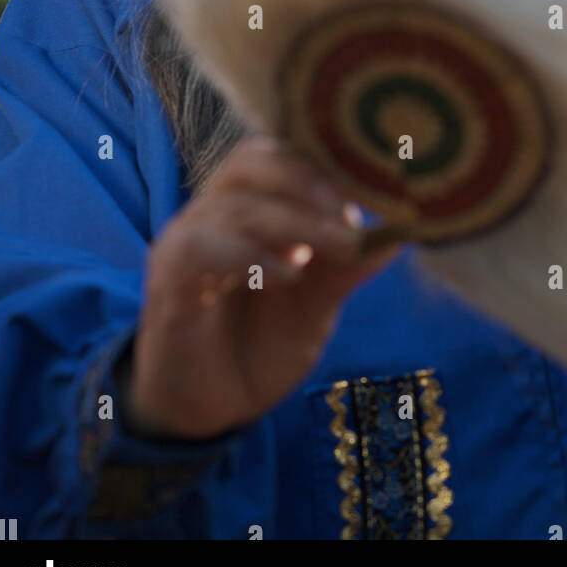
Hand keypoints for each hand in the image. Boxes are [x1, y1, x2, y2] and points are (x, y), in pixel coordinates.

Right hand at [126, 135, 399, 438]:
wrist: (208, 412)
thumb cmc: (258, 347)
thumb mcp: (313, 307)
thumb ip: (344, 269)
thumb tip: (398, 235)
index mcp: (247, 208)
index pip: (277, 154)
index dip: (323, 163)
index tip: (371, 187)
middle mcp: (212, 214)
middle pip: (252, 163)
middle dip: (308, 182)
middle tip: (351, 216)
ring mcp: (186, 243)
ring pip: (234, 204)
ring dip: (294, 220)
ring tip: (339, 246)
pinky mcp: (168, 281)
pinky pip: (200, 248)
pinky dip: (250, 255)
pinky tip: (288, 273)